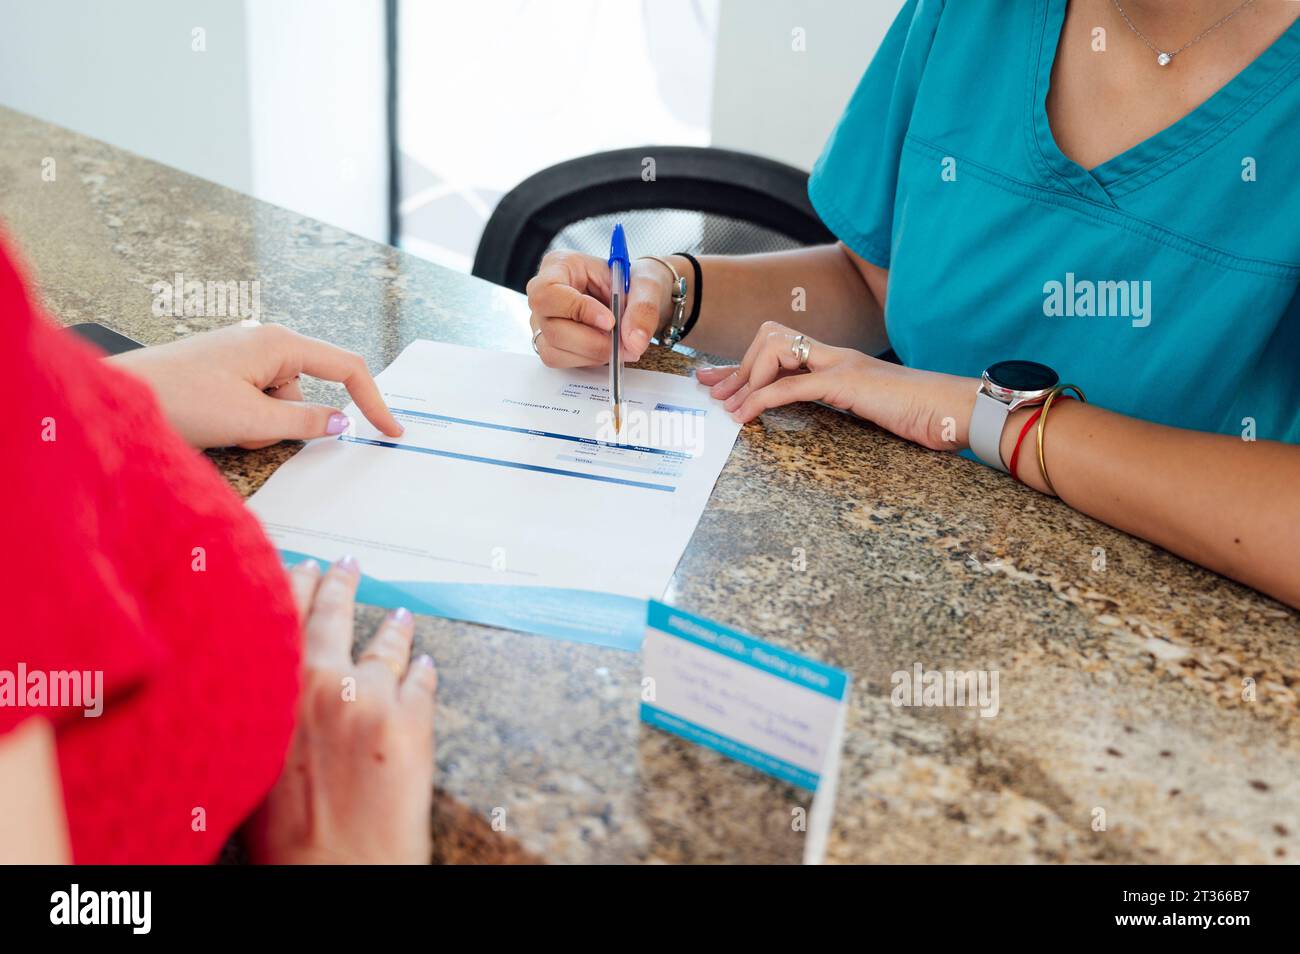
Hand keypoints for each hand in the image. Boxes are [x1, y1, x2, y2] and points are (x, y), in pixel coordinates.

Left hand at [108, 323, 403, 448]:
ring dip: (262, 427)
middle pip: (306, 390)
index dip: (373, 401)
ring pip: (280, 404)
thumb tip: (341, 422)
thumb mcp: (252, 419)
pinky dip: (245, 423)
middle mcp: (263, 343)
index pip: (345, 368)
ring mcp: (241, 358)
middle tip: (250, 434)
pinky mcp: (223, 374)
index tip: (390, 432)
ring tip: (222, 429)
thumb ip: (305, 422)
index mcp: (277, 342)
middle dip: (289, 422)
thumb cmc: (179, 399)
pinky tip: (214, 426)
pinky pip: (255, 404)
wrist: (117, 397)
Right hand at [248, 557, 436, 864]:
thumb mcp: (248, 762)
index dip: (294, 587)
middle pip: (332, 617)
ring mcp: (372, 698)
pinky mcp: (413, 720)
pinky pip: (424, 681)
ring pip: (386, 645)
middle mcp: (322, 684)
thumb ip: (261, 713)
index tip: (300, 565)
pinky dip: (425, 669)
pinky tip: (428, 662)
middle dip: (338, 585)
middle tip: (345, 565)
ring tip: (400, 613)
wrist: (337, 871)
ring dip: (393, 627)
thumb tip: (264, 690)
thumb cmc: (284, 838)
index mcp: (274, 692)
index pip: (283, 619)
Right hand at [525, 250, 670, 367]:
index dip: (578, 310)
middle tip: (622, 343)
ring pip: (553, 349)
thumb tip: (635, 341)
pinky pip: (560, 360)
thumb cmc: (632, 282)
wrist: (635, 297)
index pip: (550, 291)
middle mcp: (544, 294)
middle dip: (591, 341)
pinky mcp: (549, 342)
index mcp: (559, 265)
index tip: (610, 322)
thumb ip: (643, 308)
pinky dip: (588, 360)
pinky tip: (605, 347)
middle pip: (550, 326)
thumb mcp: (646, 284)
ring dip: (591, 354)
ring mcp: (543, 321)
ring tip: (618, 344)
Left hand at [696, 321, 977, 450]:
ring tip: (732, 408)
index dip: (744, 365)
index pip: (779, 347)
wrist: (957, 411)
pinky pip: (792, 385)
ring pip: (775, 348)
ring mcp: (840, 365)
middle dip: (736, 367)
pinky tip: (746, 416)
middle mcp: (834, 355)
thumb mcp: (868, 409)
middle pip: (770, 337)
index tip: (719, 384)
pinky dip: (763, 399)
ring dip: (746, 378)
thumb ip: (840, 406)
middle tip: (713, 393)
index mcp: (836, 361)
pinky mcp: (847, 383)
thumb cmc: (921, 414)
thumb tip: (811, 415)